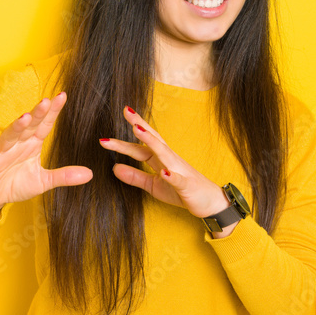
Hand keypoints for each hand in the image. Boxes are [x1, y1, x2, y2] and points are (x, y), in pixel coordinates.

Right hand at [0, 91, 92, 220]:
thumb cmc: (18, 184)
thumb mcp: (44, 181)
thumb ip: (64, 176)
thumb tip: (90, 174)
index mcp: (32, 144)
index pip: (44, 125)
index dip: (52, 112)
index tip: (62, 96)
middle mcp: (17, 144)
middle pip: (28, 126)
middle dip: (36, 114)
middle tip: (46, 101)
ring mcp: (1, 154)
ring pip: (8, 137)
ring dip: (15, 128)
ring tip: (24, 118)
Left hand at [100, 106, 229, 218]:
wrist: (210, 203)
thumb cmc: (182, 191)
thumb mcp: (153, 185)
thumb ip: (135, 176)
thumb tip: (114, 167)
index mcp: (160, 159)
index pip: (140, 148)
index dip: (123, 143)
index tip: (105, 137)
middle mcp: (170, 160)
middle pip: (153, 140)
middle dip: (140, 125)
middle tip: (126, 111)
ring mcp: (180, 171)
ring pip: (164, 153)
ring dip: (151, 141)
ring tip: (137, 130)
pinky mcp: (188, 186)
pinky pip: (179, 180)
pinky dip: (172, 176)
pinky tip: (164, 173)